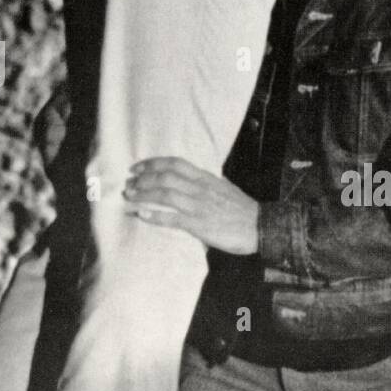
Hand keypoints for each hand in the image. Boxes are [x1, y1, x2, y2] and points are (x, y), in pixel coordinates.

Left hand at [124, 157, 258, 254]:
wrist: (261, 227)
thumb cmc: (244, 210)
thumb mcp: (225, 189)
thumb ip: (208, 184)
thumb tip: (195, 180)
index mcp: (206, 178)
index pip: (175, 164)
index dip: (153, 163)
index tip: (137, 167)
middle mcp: (201, 189)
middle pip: (166, 176)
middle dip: (143, 179)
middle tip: (129, 183)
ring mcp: (199, 206)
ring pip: (165, 194)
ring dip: (144, 194)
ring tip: (129, 197)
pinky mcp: (200, 225)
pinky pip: (173, 218)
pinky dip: (155, 215)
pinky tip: (141, 215)